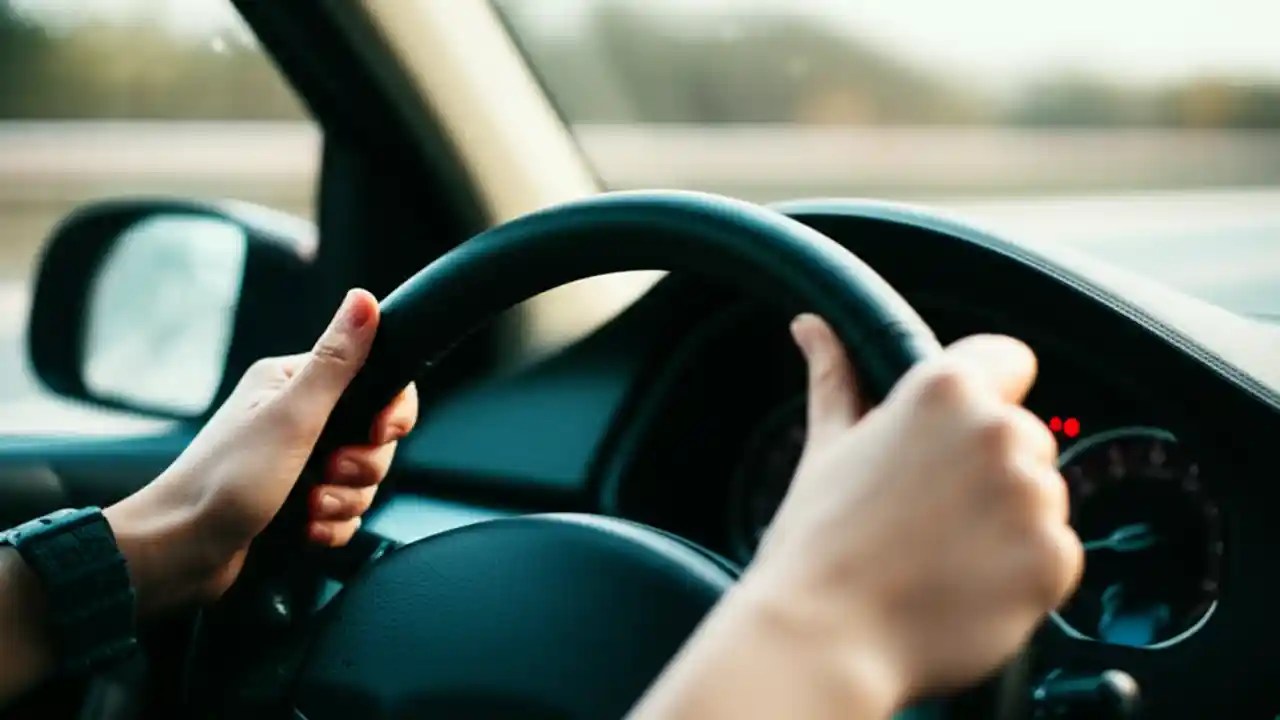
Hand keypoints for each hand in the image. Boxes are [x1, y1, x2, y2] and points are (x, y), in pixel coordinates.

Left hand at [103, 289, 417, 611]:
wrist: (180, 554)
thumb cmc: (223, 482)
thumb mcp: (291, 417)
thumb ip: (335, 362)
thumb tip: (363, 300)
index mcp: (293, 384)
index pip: (375, 382)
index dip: (390, 412)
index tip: (378, 433)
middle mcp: (297, 418)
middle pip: (376, 439)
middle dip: (361, 467)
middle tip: (328, 473)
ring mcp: (298, 463)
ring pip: (363, 479)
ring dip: (344, 501)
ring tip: (310, 508)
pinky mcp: (298, 502)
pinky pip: (345, 513)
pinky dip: (331, 526)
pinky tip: (305, 529)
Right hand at [739, 315, 1082, 706]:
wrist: (825, 638)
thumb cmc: (820, 543)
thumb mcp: (827, 446)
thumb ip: (837, 377)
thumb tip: (812, 325)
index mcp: (944, 391)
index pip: (1010, 359)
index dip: (987, 394)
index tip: (955, 435)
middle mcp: (1000, 432)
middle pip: (1027, 436)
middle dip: (990, 470)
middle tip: (929, 513)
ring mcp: (1034, 498)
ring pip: (1043, 497)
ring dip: (1008, 522)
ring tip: (941, 554)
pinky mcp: (1055, 560)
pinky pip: (1056, 554)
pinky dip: (1022, 573)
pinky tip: (964, 585)